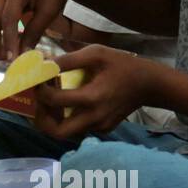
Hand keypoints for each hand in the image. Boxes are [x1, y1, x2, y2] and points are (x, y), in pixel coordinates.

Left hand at [33, 45, 156, 138]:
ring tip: (51, 101)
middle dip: (41, 118)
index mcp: (92, 98)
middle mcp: (95, 118)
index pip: (54, 101)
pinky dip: (68, 119)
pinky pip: (78, 129)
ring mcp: (99, 126)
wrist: (149, 84)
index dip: (40, 90)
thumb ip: (68, 59)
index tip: (38, 80)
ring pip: (66, 133)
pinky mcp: (103, 129)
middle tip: (40, 102)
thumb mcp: (96, 54)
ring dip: (53, 120)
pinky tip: (68, 103)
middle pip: (57, 132)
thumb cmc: (122, 65)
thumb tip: (43, 64)